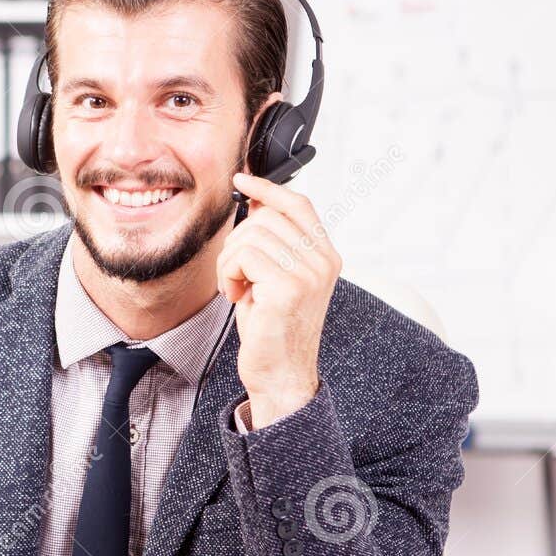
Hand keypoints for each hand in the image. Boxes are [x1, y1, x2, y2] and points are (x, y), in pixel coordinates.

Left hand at [217, 171, 340, 426]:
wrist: (281, 375)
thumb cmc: (274, 329)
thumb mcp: (274, 278)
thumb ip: (272, 242)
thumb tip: (254, 201)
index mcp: (326, 255)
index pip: (298, 204)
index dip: (267, 188)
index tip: (241, 180)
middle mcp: (324, 261)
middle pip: (266, 218)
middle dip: (236, 242)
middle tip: (235, 274)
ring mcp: (309, 273)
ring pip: (250, 236)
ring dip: (230, 262)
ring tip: (238, 288)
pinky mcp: (288, 287)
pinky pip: (244, 257)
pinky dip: (229, 274)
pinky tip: (237, 297)